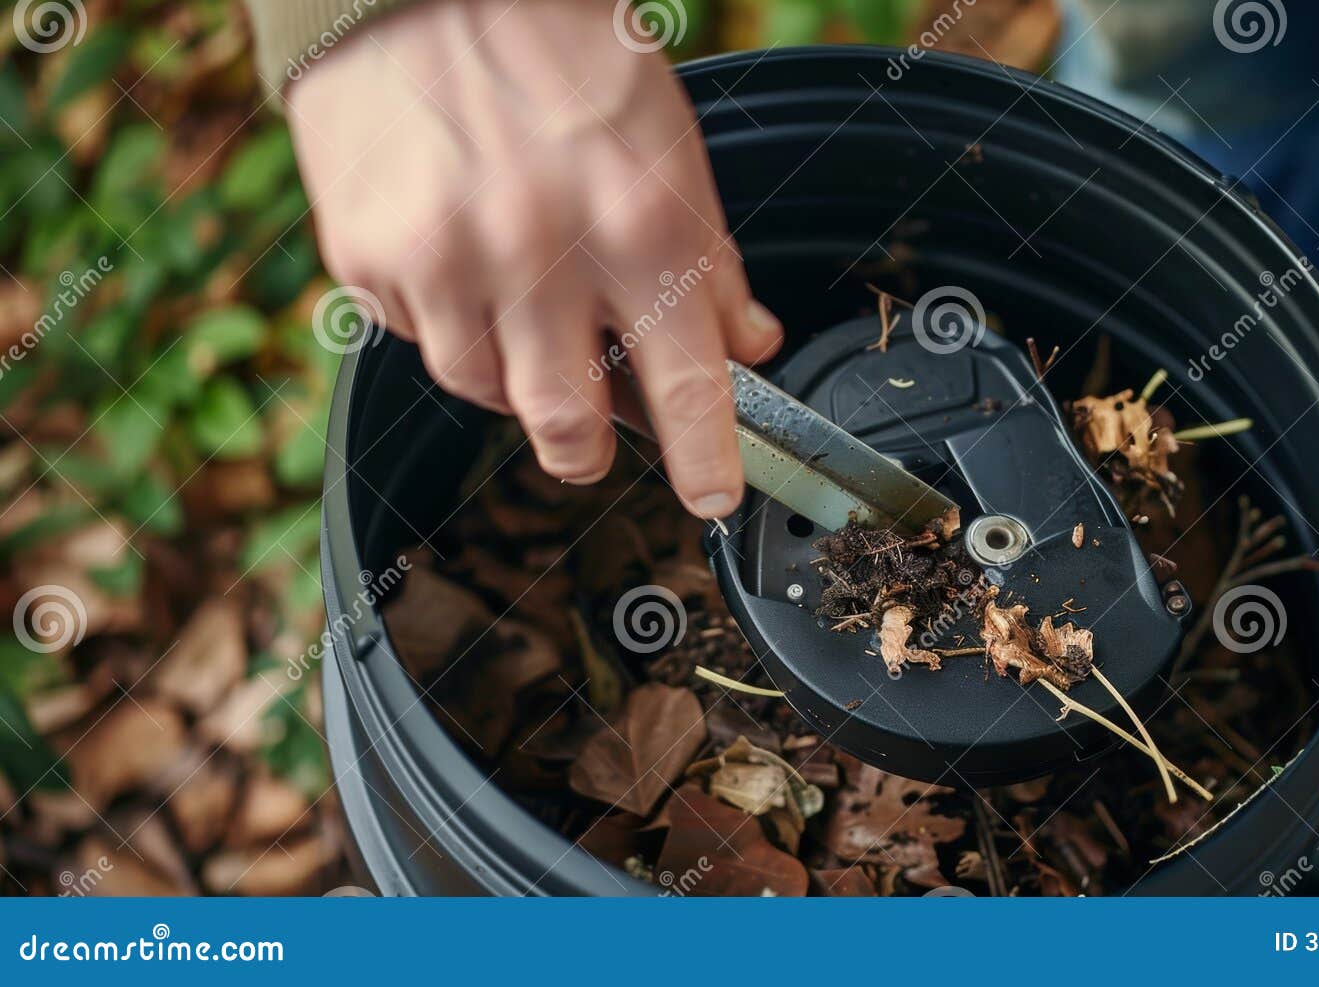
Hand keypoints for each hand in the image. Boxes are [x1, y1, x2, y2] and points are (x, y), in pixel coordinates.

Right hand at [286, 0, 780, 517]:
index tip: (714, 498)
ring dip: (513, 374)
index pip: (688, 383)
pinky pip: (416, 338)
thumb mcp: (666, 141)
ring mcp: (444, 260)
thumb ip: (709, 258)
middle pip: (566, 425)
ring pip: (484, 392)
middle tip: (590, 441)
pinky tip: (457, 259)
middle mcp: (539, 253)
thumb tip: (748, 345)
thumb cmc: (558, 50)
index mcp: (637, 223)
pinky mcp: (368, 257)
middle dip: (586, 449)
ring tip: (519, 308)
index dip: (707, 459)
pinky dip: (447, 320)